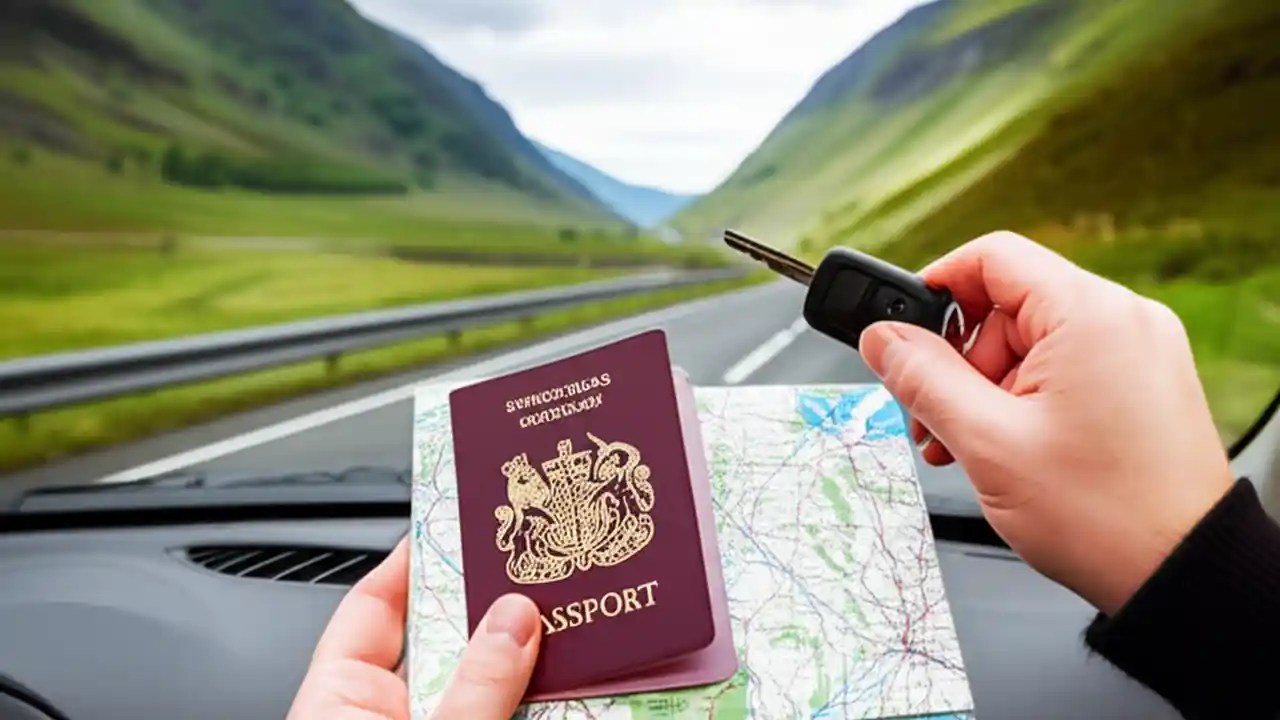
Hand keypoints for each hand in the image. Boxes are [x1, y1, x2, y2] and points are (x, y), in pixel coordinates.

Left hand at [287, 538, 542, 718]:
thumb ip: (473, 688)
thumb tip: (516, 619)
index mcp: (338, 701)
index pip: (373, 604)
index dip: (417, 557)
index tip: (461, 518)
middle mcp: (381, 717)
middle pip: (442, 641)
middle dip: (490, 610)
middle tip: (538, 574)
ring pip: (481, 683)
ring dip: (522, 662)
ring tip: (566, 633)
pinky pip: (503, 714)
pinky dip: (534, 701)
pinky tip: (569, 684)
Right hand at [859, 231, 1233, 615]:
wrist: (1181, 575)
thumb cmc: (1103, 516)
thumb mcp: (987, 442)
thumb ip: (922, 378)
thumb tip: (880, 337)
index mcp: (1089, 314)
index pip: (992, 257)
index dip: (935, 284)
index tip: (901, 330)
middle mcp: (1121, 320)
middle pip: (1005, 308)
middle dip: (957, 363)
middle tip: (935, 421)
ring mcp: (1137, 353)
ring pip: (1029, 345)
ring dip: (984, 390)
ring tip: (969, 449)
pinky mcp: (1141, 385)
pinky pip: (1063, 370)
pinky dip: (1022, 401)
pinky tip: (1004, 449)